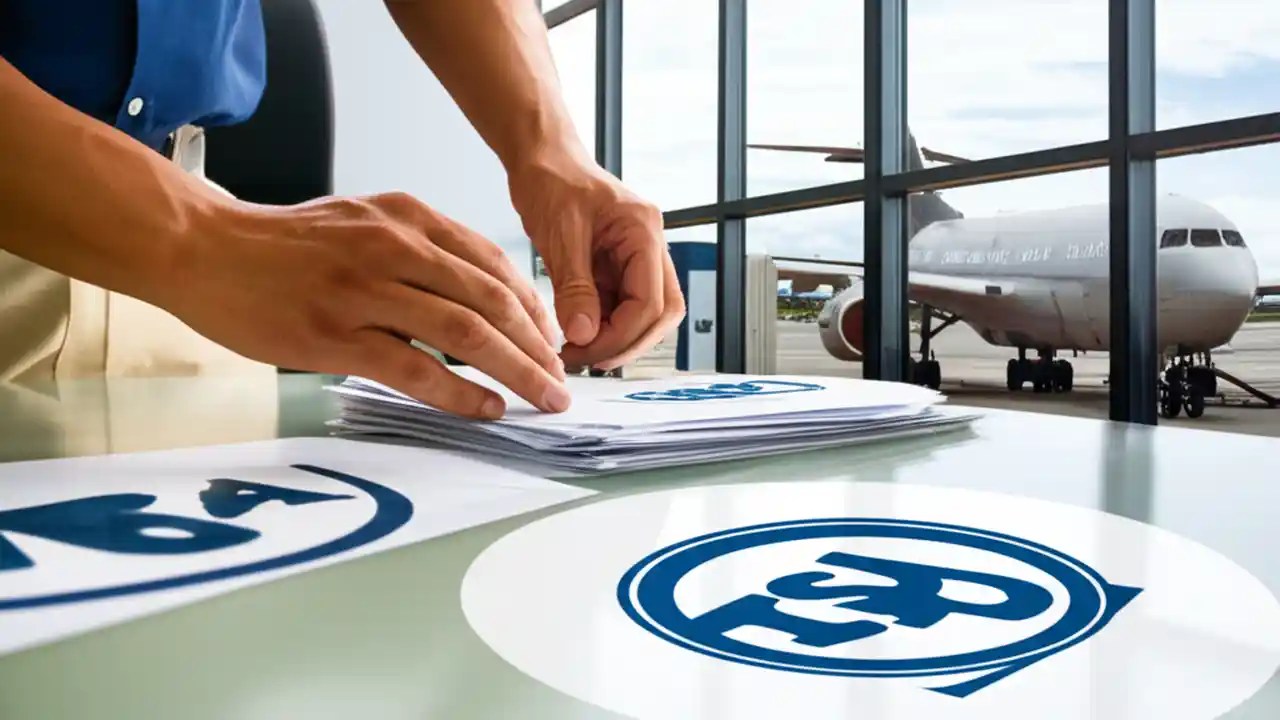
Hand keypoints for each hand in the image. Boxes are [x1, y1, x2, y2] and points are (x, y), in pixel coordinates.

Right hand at [163, 192, 567, 418]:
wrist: (202, 248)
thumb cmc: (282, 244)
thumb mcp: (361, 220)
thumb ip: (416, 247)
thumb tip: (475, 290)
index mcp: (406, 218)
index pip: (493, 265)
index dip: (533, 307)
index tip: (552, 340)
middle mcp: (395, 247)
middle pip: (492, 301)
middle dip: (537, 346)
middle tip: (562, 379)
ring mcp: (366, 291)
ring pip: (465, 334)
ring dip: (515, 371)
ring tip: (542, 399)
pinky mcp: (337, 335)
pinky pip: (416, 369)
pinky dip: (460, 393)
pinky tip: (487, 408)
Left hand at [507, 154, 684, 371]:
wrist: (541, 157)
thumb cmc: (552, 179)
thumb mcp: (560, 234)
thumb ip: (575, 287)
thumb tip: (585, 334)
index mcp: (644, 231)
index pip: (651, 301)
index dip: (622, 335)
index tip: (586, 350)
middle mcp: (649, 246)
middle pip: (661, 312)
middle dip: (628, 342)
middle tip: (588, 358)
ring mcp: (636, 257)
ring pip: (645, 313)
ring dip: (616, 337)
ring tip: (578, 348)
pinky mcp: (617, 266)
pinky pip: (621, 305)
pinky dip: (603, 325)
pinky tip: (576, 332)